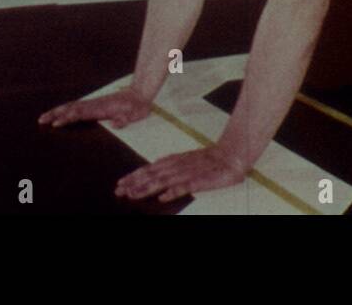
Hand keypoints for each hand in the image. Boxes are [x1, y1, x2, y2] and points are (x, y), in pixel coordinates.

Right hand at [37, 89, 150, 128]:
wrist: (140, 94)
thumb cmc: (137, 107)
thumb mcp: (135, 114)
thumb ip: (125, 119)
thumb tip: (115, 124)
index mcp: (100, 108)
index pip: (80, 113)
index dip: (68, 118)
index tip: (57, 124)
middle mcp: (94, 105)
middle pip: (70, 108)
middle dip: (55, 114)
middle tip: (41, 120)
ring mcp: (93, 104)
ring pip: (71, 107)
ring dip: (57, 111)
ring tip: (43, 118)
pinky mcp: (94, 106)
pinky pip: (76, 107)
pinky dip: (65, 109)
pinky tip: (59, 114)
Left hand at [115, 145, 247, 202]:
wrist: (232, 154)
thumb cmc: (210, 160)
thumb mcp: (187, 160)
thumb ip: (171, 165)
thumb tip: (154, 169)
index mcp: (174, 161)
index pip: (150, 169)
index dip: (134, 176)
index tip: (121, 183)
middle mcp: (178, 166)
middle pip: (153, 174)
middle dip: (134, 183)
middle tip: (119, 191)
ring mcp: (189, 172)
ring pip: (164, 180)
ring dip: (147, 187)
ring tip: (133, 194)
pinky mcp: (201, 179)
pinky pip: (186, 186)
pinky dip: (174, 191)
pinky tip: (163, 197)